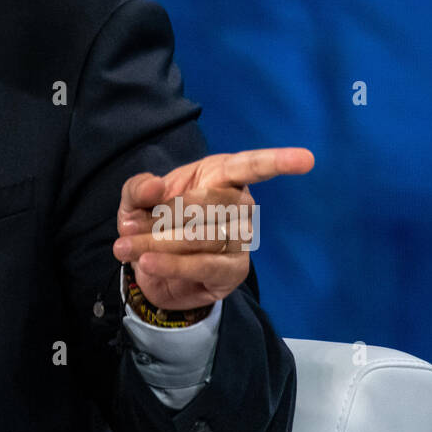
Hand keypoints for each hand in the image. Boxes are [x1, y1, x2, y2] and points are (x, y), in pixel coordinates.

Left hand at [113, 147, 313, 311]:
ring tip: (125, 248)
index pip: (250, 166)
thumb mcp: (134, 201)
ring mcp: (240, 239)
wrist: (150, 269)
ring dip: (158, 243)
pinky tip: (149, 264)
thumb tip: (155, 187)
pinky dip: (174, 264)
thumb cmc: (152, 222)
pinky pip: (206, 265)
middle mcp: (237, 205)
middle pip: (210, 204)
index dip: (276, 161)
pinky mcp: (234, 271)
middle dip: (164, 217)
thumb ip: (138, 189)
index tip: (306, 160)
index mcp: (219, 175)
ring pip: (203, 237)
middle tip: (127, 228)